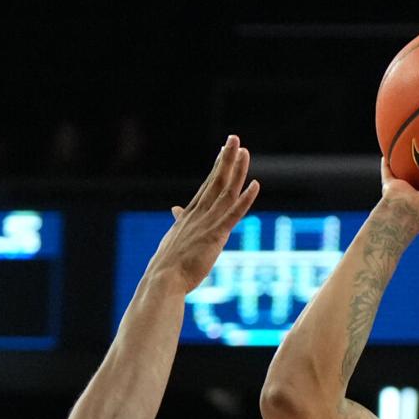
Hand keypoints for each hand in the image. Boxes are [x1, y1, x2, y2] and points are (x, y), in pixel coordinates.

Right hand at [149, 136, 260, 289]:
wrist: (163, 280)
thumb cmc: (169, 264)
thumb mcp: (175, 237)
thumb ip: (179, 221)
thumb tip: (175, 210)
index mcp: (190, 214)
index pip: (207, 185)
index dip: (217, 167)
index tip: (224, 150)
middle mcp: (199, 214)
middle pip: (216, 181)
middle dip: (226, 159)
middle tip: (234, 138)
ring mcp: (207, 223)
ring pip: (226, 192)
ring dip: (236, 171)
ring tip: (244, 151)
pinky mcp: (215, 236)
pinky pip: (233, 215)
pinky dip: (245, 200)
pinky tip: (255, 185)